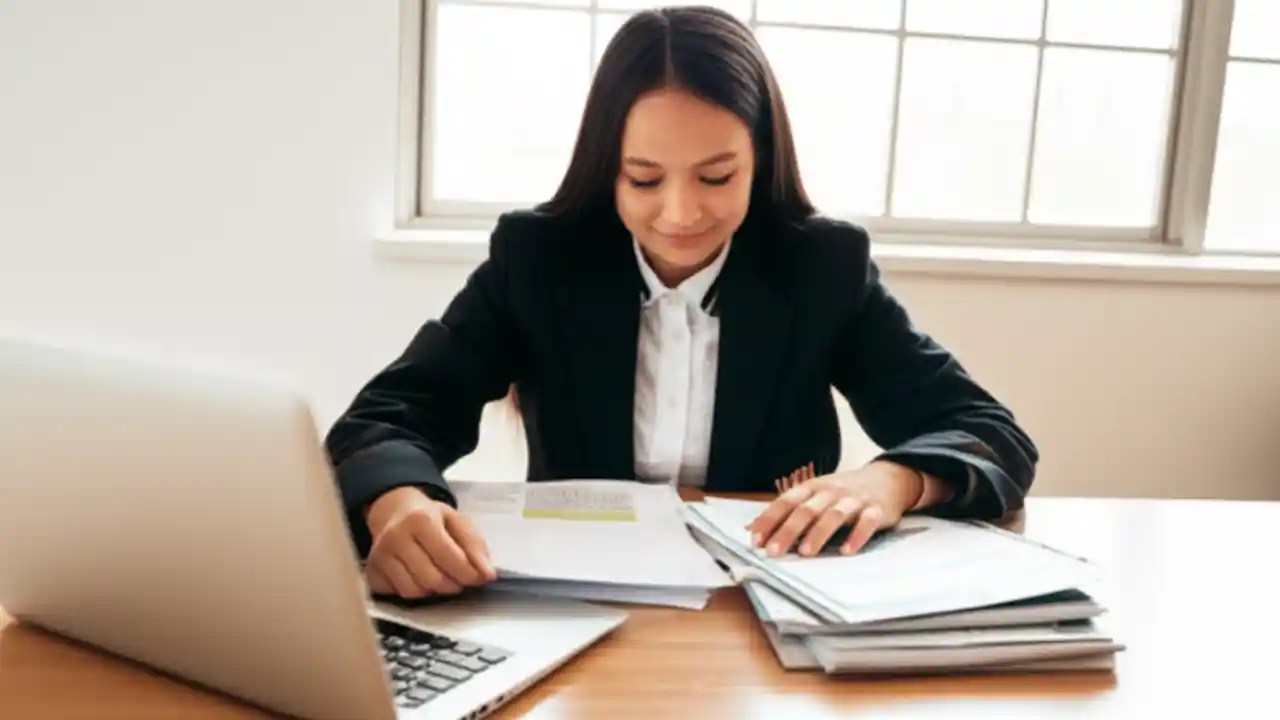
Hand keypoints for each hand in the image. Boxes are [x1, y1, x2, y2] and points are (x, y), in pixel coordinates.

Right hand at [362, 486, 497, 597]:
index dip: (469, 573)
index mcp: (420, 519)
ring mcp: (380, 557)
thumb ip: (474, 545)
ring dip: (434, 591)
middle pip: (432, 579)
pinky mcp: (372, 572)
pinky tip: (420, 578)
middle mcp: (395, 538)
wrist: (394, 511)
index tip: (480, 578)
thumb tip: (487, 574)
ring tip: (441, 577)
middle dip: (453, 585)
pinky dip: (415, 591)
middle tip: (461, 581)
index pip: (448, 556)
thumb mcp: (456, 521)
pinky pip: (398, 594)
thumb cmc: (429, 517)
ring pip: (414, 591)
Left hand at [746, 461, 924, 556]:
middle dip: (788, 531)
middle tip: (773, 552)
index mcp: (813, 488)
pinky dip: (857, 536)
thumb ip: (787, 511)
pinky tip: (847, 551)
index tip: (755, 539)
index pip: (786, 502)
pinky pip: (867, 522)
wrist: (888, 478)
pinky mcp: (877, 510)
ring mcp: (854, 500)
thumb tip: (751, 528)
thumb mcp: (815, 495)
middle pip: (806, 510)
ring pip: (834, 515)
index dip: (770, 519)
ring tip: (805, 552)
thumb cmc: (844, 492)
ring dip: (818, 533)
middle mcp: (831, 492)